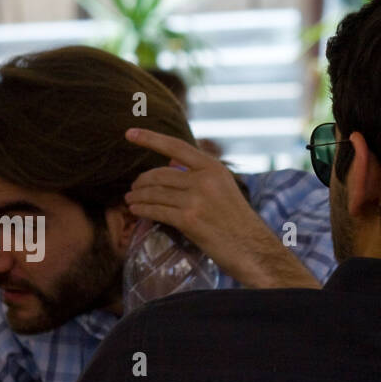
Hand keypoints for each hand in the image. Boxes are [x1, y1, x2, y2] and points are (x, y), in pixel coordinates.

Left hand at [124, 128, 317, 288]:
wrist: (251, 248)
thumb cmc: (235, 220)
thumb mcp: (223, 187)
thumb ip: (198, 175)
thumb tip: (169, 164)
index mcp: (213, 168)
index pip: (176, 147)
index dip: (150, 138)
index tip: (129, 133)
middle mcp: (204, 180)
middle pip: (159, 175)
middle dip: (141, 182)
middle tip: (133, 188)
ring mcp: (196, 199)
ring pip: (155, 194)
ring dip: (137, 197)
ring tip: (129, 200)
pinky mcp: (189, 220)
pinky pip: (156, 211)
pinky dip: (142, 210)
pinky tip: (135, 211)